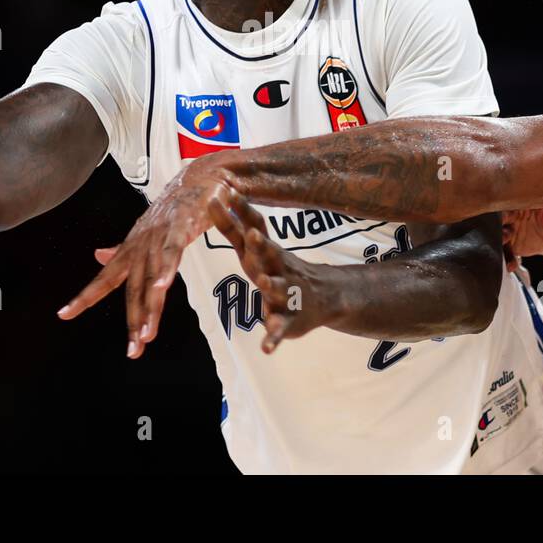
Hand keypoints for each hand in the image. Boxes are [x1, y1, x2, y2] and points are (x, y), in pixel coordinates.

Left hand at [56, 157, 231, 357]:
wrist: (200, 179)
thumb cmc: (174, 209)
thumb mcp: (146, 231)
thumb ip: (123, 249)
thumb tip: (97, 256)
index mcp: (131, 248)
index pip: (105, 278)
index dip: (85, 296)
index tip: (64, 315)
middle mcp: (140, 245)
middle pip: (132, 288)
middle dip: (132, 320)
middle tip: (133, 350)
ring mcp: (159, 236)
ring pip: (152, 278)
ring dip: (150, 307)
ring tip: (147, 335)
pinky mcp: (180, 227)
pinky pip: (173, 252)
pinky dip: (167, 270)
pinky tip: (163, 289)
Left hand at [206, 186, 334, 352]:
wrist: (325, 296)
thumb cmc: (280, 268)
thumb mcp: (259, 248)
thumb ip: (237, 226)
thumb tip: (217, 196)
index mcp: (268, 252)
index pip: (255, 227)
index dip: (242, 212)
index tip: (228, 193)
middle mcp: (279, 268)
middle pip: (269, 254)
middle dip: (261, 245)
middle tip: (252, 234)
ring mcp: (286, 294)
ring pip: (278, 288)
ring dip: (271, 285)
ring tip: (264, 282)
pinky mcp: (289, 320)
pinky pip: (279, 331)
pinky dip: (272, 339)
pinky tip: (265, 348)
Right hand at [501, 204, 542, 264]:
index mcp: (523, 199)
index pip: (508, 197)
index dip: (503, 203)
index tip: (503, 209)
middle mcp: (514, 212)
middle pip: (498, 215)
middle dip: (496, 221)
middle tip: (502, 226)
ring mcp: (512, 229)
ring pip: (498, 233)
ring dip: (498, 239)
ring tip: (505, 243)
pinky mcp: (514, 245)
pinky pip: (506, 251)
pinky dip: (506, 258)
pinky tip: (511, 266)